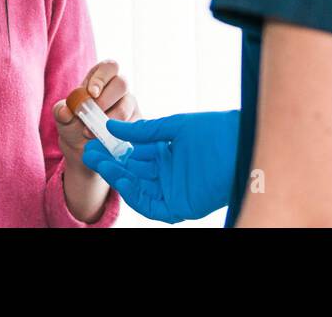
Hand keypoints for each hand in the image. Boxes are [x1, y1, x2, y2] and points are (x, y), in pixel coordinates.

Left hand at [51, 60, 140, 171]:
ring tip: (90, 133)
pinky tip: (104, 140)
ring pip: (127, 106)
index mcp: (102, 78)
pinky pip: (132, 124)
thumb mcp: (64, 116)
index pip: (109, 66)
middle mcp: (119, 88)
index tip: (91, 93)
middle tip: (90, 116)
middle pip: (122, 83)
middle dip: (105, 100)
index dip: (101, 77)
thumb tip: (65, 112)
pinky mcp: (136, 122)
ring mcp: (130, 104)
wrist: (84, 149)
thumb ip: (61, 110)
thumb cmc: (75, 124)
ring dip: (108, 120)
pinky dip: (116, 133)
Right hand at [80, 110, 239, 222]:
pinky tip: (124, 180)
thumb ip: (144, 131)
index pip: (134, 155)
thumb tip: (114, 126)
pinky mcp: (182, 206)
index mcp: (168, 154)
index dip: (114, 150)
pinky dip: (136, 195)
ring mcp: (175, 190)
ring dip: (119, 178)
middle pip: (132, 173)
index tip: (95, 141)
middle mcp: (169, 174)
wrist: (242, 142)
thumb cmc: (216, 131)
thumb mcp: (174, 127)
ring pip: (139, 190)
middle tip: (90, 151)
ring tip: (102, 162)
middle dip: (110, 163)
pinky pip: (152, 206)